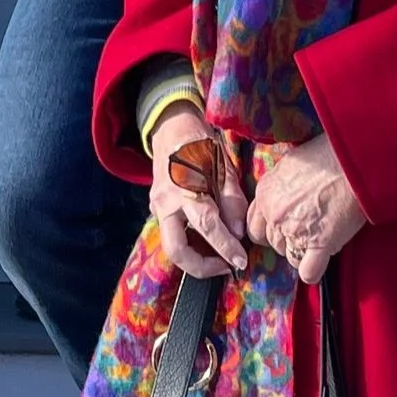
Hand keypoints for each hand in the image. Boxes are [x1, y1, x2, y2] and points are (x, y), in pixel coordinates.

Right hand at [148, 107, 251, 279]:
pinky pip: (172, 234)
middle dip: (202, 267)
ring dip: (195, 258)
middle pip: (177, 250)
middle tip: (224, 267)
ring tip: (219, 255)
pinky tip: (206, 241)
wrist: (172, 129)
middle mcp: (165, 203)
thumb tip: (238, 233)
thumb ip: (232, 202)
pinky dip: (190, 243)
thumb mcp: (224, 169)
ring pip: (172, 246)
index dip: (226, 248)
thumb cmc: (202, 146)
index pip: (208, 227)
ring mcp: (156, 208)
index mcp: (185, 190)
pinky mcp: (155, 209)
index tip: (241, 262)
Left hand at [246, 132, 368, 286]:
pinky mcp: (320, 244)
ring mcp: (295, 231)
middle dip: (287, 240)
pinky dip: (313, 270)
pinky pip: (308, 272)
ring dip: (302, 253)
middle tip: (306, 230)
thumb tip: (278, 197)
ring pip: (289, 258)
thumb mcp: (288, 165)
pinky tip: (320, 260)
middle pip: (272, 243)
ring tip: (318, 237)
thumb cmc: (325, 157)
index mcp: (265, 193)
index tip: (282, 228)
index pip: (254, 227)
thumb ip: (276, 187)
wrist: (352, 162)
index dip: (269, 229)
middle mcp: (275, 215)